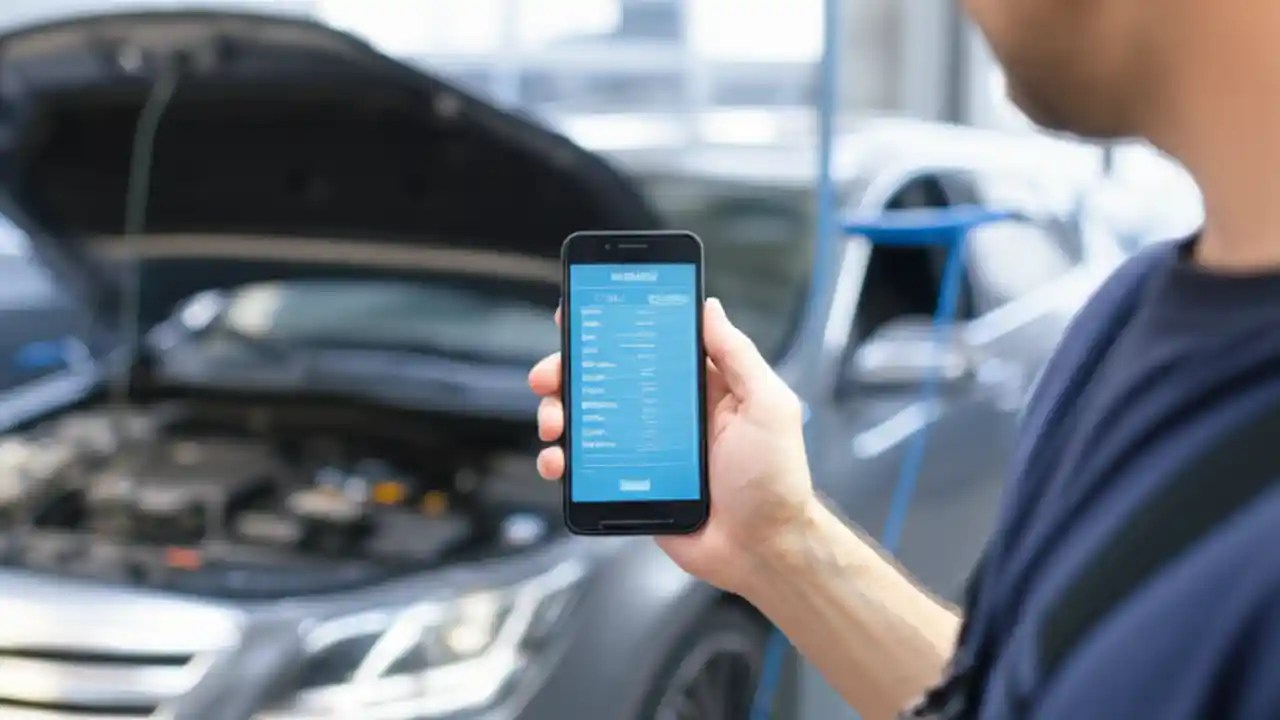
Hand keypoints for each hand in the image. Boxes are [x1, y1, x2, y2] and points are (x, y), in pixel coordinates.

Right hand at [528, 298, 816, 594]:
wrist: (762, 550)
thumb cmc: (775, 480)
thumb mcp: (767, 405)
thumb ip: (737, 354)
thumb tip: (709, 307)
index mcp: (698, 388)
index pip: (648, 346)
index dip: (612, 329)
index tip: (580, 316)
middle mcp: (666, 414)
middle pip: (605, 380)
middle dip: (568, 370)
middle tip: (550, 374)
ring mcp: (644, 450)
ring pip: (586, 421)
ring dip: (557, 413)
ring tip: (552, 422)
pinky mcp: (629, 484)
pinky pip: (586, 467)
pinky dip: (562, 460)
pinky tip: (559, 461)